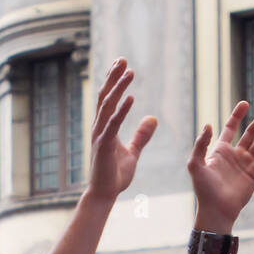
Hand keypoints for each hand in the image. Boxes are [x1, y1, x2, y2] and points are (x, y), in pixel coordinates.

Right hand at [87, 59, 156, 201]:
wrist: (104, 194)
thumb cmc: (115, 175)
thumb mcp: (133, 152)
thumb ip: (142, 135)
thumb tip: (153, 118)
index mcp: (106, 128)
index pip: (108, 99)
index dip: (114, 81)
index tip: (122, 64)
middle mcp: (100, 128)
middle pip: (106, 96)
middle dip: (114, 77)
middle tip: (123, 59)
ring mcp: (101, 135)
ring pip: (108, 105)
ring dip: (119, 87)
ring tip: (129, 72)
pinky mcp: (105, 145)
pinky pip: (114, 124)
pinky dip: (122, 110)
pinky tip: (131, 97)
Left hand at [189, 102, 253, 233]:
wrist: (216, 210)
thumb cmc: (204, 190)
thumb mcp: (195, 164)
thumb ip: (201, 144)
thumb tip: (209, 125)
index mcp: (220, 150)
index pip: (231, 127)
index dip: (238, 115)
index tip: (245, 103)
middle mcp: (235, 155)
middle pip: (250, 133)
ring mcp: (246, 165)